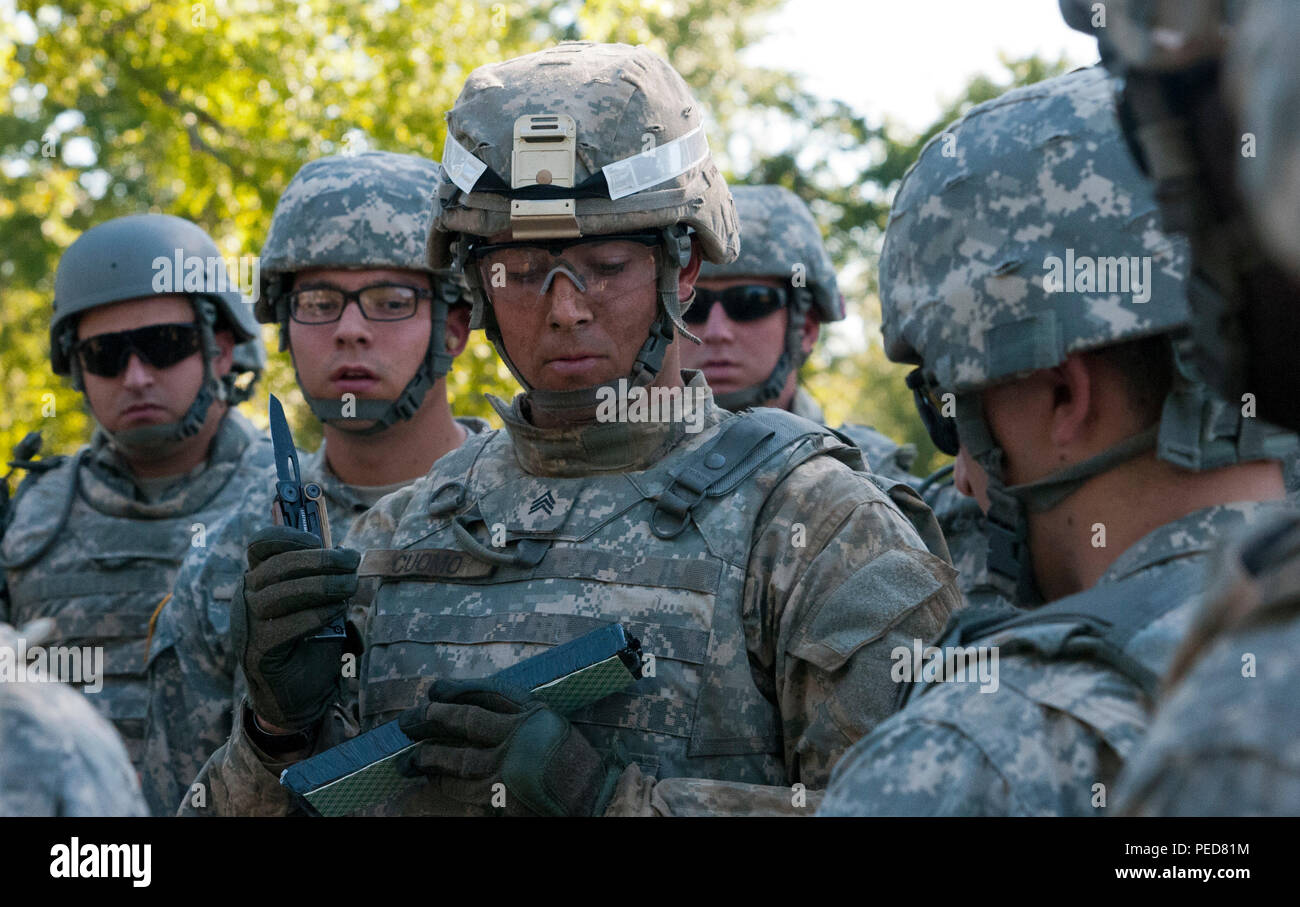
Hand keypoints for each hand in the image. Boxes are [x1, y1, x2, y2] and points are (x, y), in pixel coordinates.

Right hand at [230, 526, 358, 730]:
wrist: (299, 694)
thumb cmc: (310, 640)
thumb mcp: (317, 602)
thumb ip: (320, 576)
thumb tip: (342, 551)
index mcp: (258, 578)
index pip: (261, 544)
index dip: (291, 536)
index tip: (321, 540)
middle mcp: (245, 597)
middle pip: (276, 566)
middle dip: (319, 560)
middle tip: (352, 562)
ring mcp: (247, 625)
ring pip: (279, 594)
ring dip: (321, 586)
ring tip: (349, 587)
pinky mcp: (257, 651)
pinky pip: (284, 627)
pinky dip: (314, 615)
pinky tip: (335, 612)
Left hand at [398, 678, 624, 816]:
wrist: (594, 801)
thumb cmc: (574, 765)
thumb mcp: (551, 729)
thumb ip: (519, 719)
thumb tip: (473, 711)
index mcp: (535, 714)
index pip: (488, 693)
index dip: (457, 690)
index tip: (435, 689)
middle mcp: (521, 737)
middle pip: (467, 721)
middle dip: (432, 719)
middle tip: (407, 721)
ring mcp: (511, 768)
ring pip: (459, 759)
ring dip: (429, 758)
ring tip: (407, 760)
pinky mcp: (504, 797)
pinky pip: (466, 789)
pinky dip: (446, 784)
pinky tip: (432, 780)